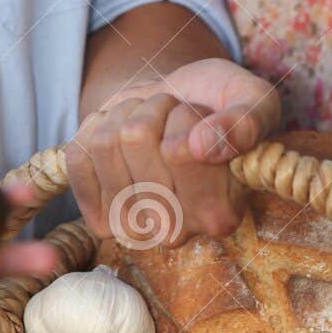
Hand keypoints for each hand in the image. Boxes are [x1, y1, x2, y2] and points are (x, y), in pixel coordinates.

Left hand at [65, 60, 280, 246]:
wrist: (182, 111)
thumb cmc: (222, 108)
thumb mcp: (253, 101)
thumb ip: (245, 122)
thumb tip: (203, 147)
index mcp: (221, 214)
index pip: (180, 149)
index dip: (187, 115)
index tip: (202, 118)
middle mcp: (176, 231)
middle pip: (136, 139)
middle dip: (155, 109)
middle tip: (174, 117)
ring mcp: (132, 227)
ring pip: (104, 142)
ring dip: (127, 114)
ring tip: (151, 122)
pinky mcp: (99, 214)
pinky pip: (78, 154)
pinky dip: (98, 127)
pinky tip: (122, 135)